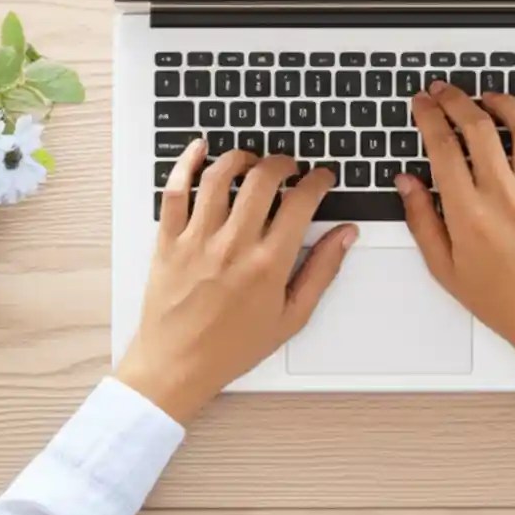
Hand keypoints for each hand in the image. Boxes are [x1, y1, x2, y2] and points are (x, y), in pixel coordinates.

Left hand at [117, 141, 357, 423]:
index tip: (322, 178)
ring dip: (241, 158)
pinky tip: (199, 148)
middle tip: (289, 167)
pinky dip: (186, 163)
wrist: (177, 366)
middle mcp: (233, 246)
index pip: (300, 202)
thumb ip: (321, 271)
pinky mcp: (168, 241)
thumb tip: (345, 236)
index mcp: (269, 265)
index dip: (317, 181)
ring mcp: (197, 240)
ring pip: (219, 177)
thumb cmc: (232, 348)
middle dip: (283, 163)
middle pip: (262, 179)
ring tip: (252, 160)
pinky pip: (174, 191)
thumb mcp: (291, 317)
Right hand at [396, 81, 514, 385]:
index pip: (443, 147)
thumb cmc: (499, 300)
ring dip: (501, 102)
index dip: (428, 116)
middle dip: (455, 100)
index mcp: (468, 214)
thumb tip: (407, 181)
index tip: (422, 103)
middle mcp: (505, 196)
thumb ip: (422, 220)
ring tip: (486, 96)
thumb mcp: (444, 268)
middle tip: (443, 91)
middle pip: (478, 127)